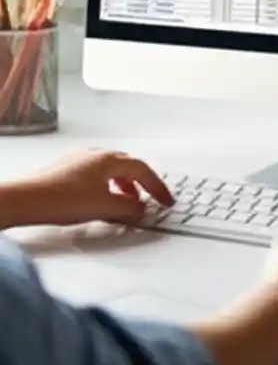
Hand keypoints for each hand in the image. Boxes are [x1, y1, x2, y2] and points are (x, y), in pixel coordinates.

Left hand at [0, 149, 173, 228]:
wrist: (23, 200)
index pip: (143, 170)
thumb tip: (141, 209)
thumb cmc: (58, 198)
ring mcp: (78, 162)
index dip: (158, 187)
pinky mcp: (64, 172)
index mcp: (109, 159)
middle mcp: (94, 156)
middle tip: (149, 200)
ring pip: (110, 172)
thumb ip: (130, 208)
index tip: (166, 201)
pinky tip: (99, 203)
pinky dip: (105, 188)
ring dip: (123, 187)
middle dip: (141, 185)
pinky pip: (94, 177)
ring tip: (124, 204)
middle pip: (128, 167)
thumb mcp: (105, 207)